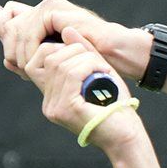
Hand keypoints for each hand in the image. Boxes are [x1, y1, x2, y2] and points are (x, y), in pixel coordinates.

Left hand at [0, 0, 151, 81]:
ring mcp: (49, 5)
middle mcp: (44, 6)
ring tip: (33, 69)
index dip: (6, 40)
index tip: (16, 61)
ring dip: (21, 53)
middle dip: (12, 51)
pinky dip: (31, 49)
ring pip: (16, 29)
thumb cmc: (88, 60)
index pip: (6, 20)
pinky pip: (30, 31)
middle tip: (25, 70)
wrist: (111, 54)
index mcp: (42, 16)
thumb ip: (32, 60)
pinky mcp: (54, 10)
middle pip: (8, 26)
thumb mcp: (54, 62)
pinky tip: (42, 60)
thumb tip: (6, 62)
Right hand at [25, 27, 138, 149]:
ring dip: (87, 59)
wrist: (125, 137)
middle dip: (76, 51)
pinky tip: (104, 73)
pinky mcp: (65, 109)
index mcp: (52, 98)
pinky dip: (90, 66)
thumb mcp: (98, 74)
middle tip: (97, 62)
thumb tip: (67, 30)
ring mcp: (55, 108)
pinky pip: (72, 73)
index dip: (62, 47)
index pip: (41, 60)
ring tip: (103, 70)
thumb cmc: (115, 109)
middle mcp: (49, 104)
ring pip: (61, 63)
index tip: (86, 54)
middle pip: (49, 58)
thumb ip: (83, 54)